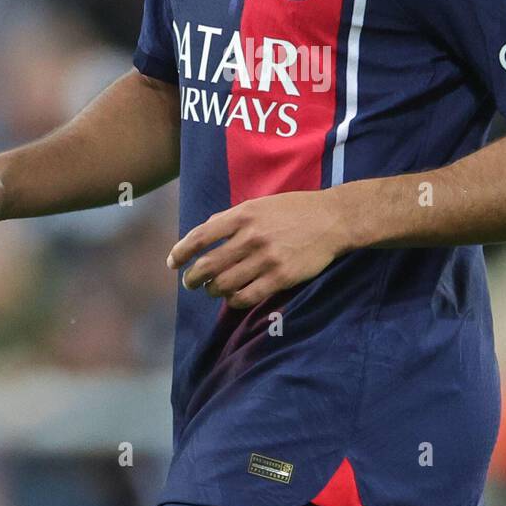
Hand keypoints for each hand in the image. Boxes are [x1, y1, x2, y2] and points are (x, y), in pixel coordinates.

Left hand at [166, 188, 350, 309]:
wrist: (332, 219)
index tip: (173, 263)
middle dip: (192, 278)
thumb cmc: (294, 210)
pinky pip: (247, 297)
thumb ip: (232, 218)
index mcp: (243, 215)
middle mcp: (251, 237)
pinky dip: (234, 301)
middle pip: (207, 266)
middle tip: (190, 283)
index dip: (181, 252)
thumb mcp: (260, 204)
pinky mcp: (281, 277)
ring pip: (224, 285)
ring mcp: (266, 259)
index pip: (200, 237)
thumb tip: (204, 231)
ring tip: (214, 290)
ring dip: (213, 291)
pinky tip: (234, 298)